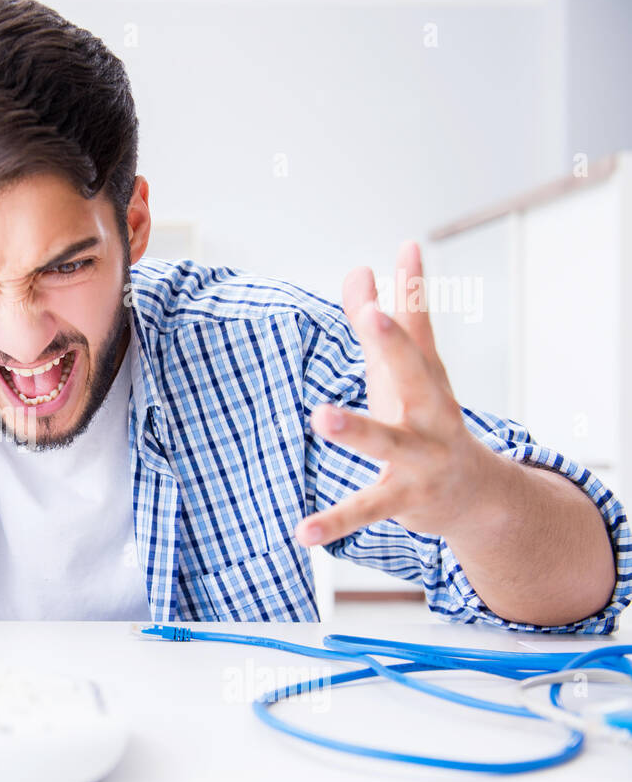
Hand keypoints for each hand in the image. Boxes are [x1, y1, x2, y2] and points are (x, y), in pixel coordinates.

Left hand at [295, 241, 507, 546]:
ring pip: (388, 443)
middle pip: (414, 375)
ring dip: (357, 428)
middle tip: (372, 313)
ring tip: (320, 415)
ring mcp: (420, 459)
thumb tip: (360, 267)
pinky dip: (335, 523)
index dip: (411, 292)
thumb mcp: (402, 374)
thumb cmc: (429, 423)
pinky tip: (302, 532)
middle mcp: (430, 416)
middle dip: (395, 345)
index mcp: (426, 381)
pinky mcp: (404, 499)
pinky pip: (365, 511)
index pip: (419, 328)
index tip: (405, 249)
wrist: (478, 498)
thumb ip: (377, 323)